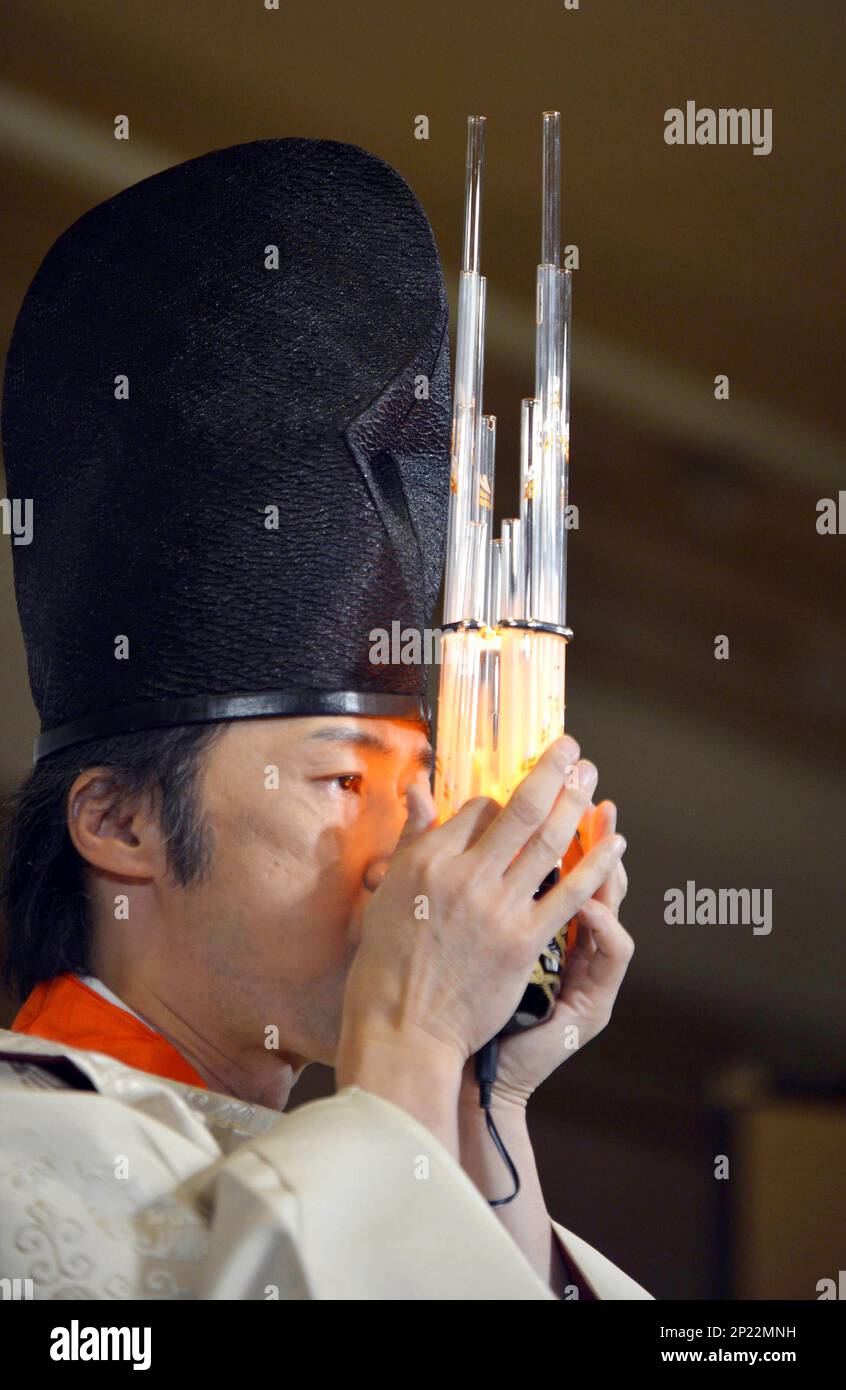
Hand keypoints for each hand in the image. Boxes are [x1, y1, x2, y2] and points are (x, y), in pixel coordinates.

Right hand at [338, 735, 626, 1077]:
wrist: (403, 1028)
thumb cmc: (386, 965)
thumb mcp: (386, 893)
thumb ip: (411, 839)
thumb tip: (417, 788)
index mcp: (426, 860)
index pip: (477, 810)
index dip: (501, 798)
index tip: (516, 794)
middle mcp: (464, 876)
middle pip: (520, 810)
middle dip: (551, 773)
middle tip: (572, 748)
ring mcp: (497, 908)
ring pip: (548, 843)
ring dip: (576, 806)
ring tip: (591, 780)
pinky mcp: (524, 942)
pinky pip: (569, 895)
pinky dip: (595, 866)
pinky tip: (613, 844)